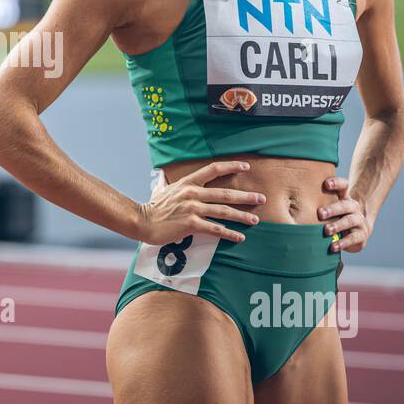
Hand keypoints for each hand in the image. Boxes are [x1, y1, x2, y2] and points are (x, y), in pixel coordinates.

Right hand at [136, 160, 265, 245]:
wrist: (142, 221)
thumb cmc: (153, 207)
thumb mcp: (163, 189)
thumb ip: (167, 182)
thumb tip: (162, 176)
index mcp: (188, 182)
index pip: (213, 169)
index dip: (231, 166)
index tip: (246, 166)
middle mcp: (193, 193)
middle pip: (225, 193)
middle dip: (246, 196)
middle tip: (261, 199)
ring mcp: (193, 208)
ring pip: (223, 211)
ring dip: (242, 216)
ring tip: (255, 220)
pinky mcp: (191, 224)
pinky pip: (215, 229)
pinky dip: (229, 233)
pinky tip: (239, 237)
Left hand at [318, 176, 370, 253]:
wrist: (358, 231)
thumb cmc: (336, 217)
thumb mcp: (328, 209)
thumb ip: (316, 204)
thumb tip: (289, 203)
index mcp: (344, 198)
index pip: (344, 186)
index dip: (337, 183)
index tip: (326, 184)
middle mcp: (353, 207)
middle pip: (346, 205)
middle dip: (333, 209)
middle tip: (320, 213)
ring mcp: (359, 220)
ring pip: (350, 221)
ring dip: (338, 225)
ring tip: (327, 231)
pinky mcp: (362, 234)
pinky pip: (353, 238)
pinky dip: (343, 243)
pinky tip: (333, 247)